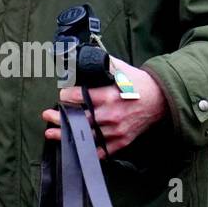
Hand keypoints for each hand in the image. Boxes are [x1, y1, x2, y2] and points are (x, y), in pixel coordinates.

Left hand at [41, 58, 166, 156]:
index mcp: (109, 96)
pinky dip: (88, 151)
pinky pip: (102, 151)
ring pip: (87, 136)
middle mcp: (111, 115)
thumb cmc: (138, 83)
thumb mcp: (120, 68)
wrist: (161, 100)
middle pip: (80, 120)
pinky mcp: (122, 141)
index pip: (80, 98)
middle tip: (46, 115)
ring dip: (68, 135)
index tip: (61, 96)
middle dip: (60, 118)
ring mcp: (116, 131)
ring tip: (51, 133)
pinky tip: (75, 148)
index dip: (67, 96)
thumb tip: (84, 55)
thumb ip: (102, 63)